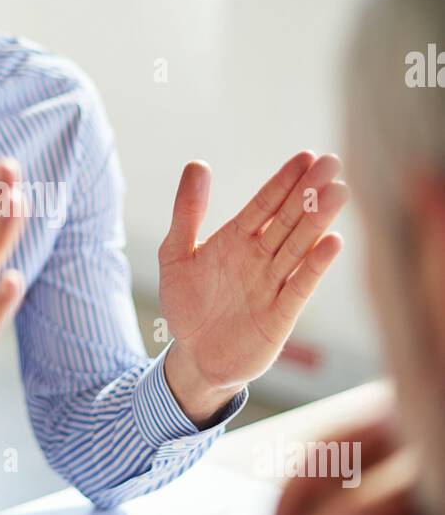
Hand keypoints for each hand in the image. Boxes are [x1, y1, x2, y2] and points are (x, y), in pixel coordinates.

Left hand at [158, 152, 347, 416]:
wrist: (193, 357)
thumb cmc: (186, 304)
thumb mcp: (176, 254)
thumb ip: (187, 212)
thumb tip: (197, 164)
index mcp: (237, 239)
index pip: (265, 204)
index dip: (284, 181)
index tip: (306, 157)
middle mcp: (261, 257)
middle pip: (289, 219)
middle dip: (309, 191)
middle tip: (332, 163)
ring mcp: (273, 284)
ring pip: (299, 246)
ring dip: (319, 220)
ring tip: (338, 192)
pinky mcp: (281, 314)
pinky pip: (300, 285)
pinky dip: (316, 265)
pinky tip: (333, 241)